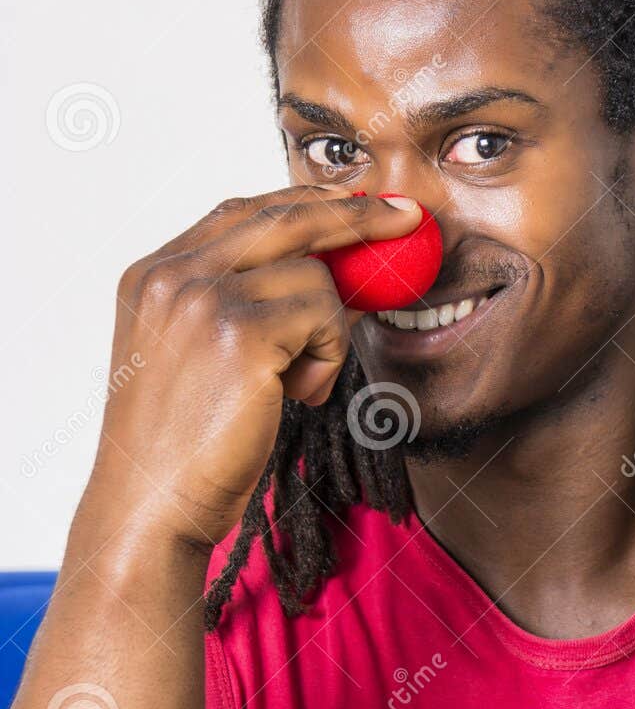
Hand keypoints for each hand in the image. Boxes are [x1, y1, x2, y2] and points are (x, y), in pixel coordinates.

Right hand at [85, 186, 420, 550]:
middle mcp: (171, 274)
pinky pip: (325, 316)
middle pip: (285, 217)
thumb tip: (337, 265)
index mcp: (153, 274)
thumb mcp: (204, 355)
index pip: (243, 212)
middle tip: (408, 216)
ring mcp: (203, 298)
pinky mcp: (241, 331)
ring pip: (316, 276)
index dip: (306, 202)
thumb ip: (247, 301)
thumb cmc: (185, 445)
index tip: (355, 202)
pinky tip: (296, 396)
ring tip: (293, 386)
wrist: (151, 507)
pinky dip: (328, 359)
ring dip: (328, 334)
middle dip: (355, 214)